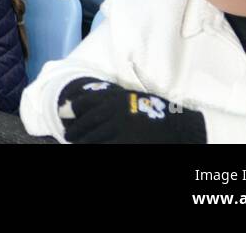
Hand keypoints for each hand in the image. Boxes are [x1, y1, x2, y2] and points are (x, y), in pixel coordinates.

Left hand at [57, 78, 204, 143]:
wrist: (181, 128)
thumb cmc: (158, 113)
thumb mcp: (133, 98)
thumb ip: (113, 99)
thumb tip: (90, 101)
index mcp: (115, 98)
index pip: (86, 102)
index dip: (73, 108)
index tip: (64, 113)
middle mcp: (114, 111)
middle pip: (87, 123)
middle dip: (76, 130)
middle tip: (68, 136)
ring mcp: (119, 129)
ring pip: (93, 138)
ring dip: (83, 142)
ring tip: (77, 145)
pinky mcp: (125, 143)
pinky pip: (104, 146)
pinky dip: (97, 146)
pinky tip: (93, 148)